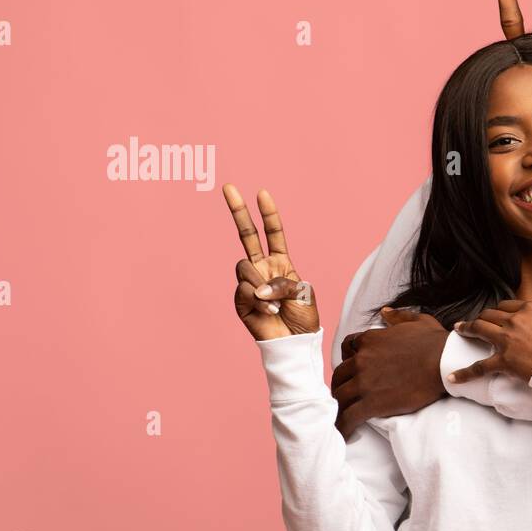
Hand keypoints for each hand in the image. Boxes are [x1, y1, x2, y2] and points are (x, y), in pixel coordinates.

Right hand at [223, 184, 319, 340]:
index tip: (262, 193)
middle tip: (229, 187)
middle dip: (238, 211)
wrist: (294, 343)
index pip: (273, 233)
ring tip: (274, 303)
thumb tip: (256, 286)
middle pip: (246, 235)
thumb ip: (282, 283)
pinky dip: (259, 300)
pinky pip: (243, 289)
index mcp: (281, 262)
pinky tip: (268, 311)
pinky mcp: (240, 300)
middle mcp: (262, 268)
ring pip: (244, 265)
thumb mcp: (302, 293)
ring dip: (262, 284)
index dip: (268, 214)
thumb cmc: (302, 317)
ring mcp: (249, 282)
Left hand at [332, 308, 447, 438]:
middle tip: (345, 396)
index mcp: (370, 340)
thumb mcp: (417, 321)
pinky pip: (349, 416)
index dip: (348, 359)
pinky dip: (343, 426)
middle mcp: (362, 360)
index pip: (347, 348)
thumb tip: (385, 312)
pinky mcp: (372, 402)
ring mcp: (364, 382)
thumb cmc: (435, 342)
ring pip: (340, 397)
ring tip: (341, 417)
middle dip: (340, 385)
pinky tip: (344, 433)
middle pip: (339, 375)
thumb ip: (398, 317)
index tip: (353, 369)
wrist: (443, 362)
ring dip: (338, 407)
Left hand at [450, 300, 531, 383]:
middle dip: (482, 316)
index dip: (500, 309)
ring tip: (459, 329)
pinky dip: (464, 373)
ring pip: (479, 327)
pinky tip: (453, 377)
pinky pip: (479, 366)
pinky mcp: (503, 360)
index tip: (497, 313)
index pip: (508, 304)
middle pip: (491, 313)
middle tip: (477, 321)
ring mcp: (507, 340)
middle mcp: (515, 320)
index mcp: (531, 310)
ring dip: (467, 327)